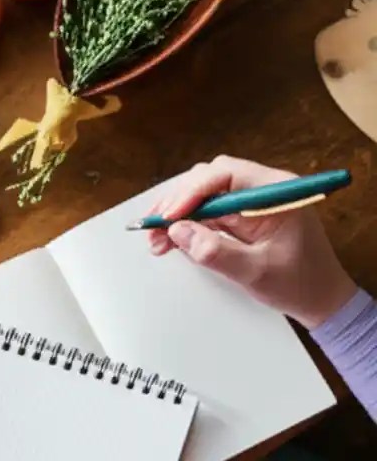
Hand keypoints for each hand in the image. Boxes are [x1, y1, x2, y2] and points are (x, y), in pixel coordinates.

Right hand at [146, 155, 356, 328]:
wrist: (321, 301)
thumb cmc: (301, 285)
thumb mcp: (257, 272)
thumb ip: (217, 252)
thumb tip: (178, 232)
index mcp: (277, 191)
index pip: (225, 175)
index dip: (192, 192)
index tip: (169, 216)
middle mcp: (263, 188)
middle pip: (208, 180)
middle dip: (178, 202)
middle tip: (154, 227)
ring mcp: (251, 201)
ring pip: (203, 195)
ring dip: (177, 214)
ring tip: (156, 238)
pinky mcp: (241, 215)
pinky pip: (207, 211)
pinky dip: (186, 224)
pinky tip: (170, 239)